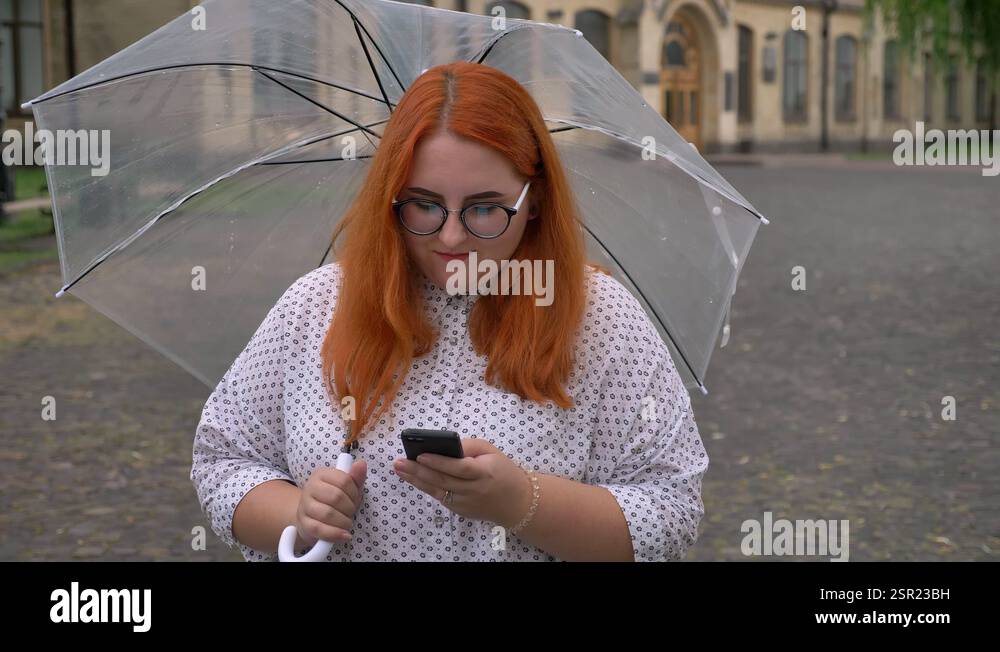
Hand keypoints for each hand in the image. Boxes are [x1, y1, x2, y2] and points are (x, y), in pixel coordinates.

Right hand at [294, 460, 366, 547]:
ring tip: (347, 523)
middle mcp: (310, 487)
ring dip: (344, 522)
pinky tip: (344, 535)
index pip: (344, 480)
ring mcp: (304, 505)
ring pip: (327, 514)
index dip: (354, 493)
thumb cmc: (334, 500)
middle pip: (336, 497)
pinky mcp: (303, 523)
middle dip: (349, 508)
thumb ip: (356, 477)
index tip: (355, 499)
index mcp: (321, 474)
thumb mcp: (348, 488)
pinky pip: (319, 529)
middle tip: (351, 512)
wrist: (312, 517)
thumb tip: (361, 464)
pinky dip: (335, 534)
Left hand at [392, 437, 531, 527]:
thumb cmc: (503, 470)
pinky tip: (412, 478)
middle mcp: (474, 490)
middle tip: (399, 462)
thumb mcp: (491, 451)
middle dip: (418, 470)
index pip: (459, 467)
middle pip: (442, 480)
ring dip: (415, 480)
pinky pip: (440, 497)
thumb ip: (468, 446)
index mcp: (484, 473)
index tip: (420, 454)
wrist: (516, 502)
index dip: (439, 462)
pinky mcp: (460, 511)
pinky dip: (425, 487)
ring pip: (437, 491)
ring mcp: (465, 503)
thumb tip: (443, 444)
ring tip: (399, 469)